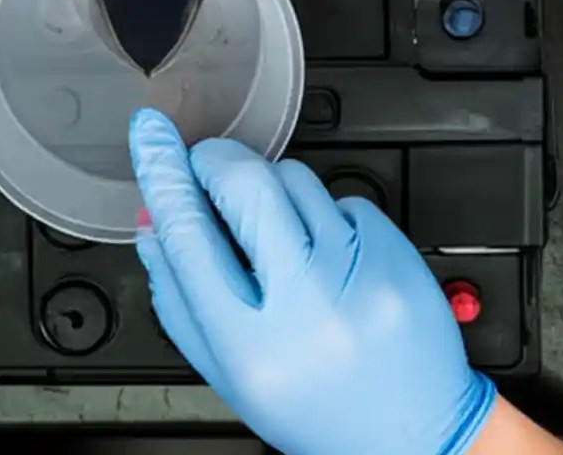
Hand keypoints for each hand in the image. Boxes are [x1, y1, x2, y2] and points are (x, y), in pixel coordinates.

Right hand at [129, 108, 495, 454]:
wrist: (413, 431)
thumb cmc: (315, 408)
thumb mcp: (229, 372)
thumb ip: (178, 301)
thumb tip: (151, 224)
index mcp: (250, 346)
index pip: (190, 237)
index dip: (162, 175)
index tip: (150, 137)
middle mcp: (307, 307)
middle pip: (246, 187)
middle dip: (216, 161)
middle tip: (206, 165)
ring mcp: (360, 276)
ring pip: (295, 179)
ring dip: (269, 186)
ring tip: (273, 230)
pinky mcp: (397, 256)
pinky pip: (343, 198)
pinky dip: (322, 212)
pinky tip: (324, 253)